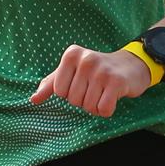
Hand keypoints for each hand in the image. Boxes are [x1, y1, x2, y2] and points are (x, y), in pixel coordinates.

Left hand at [30, 45, 151, 117]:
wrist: (131, 65)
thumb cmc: (96, 71)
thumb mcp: (72, 72)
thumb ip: (51, 84)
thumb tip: (33, 100)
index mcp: (71, 55)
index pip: (59, 91)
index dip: (70, 93)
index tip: (82, 83)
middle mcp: (86, 59)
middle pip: (74, 100)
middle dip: (84, 100)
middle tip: (96, 87)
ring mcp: (102, 70)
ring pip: (88, 107)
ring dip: (96, 106)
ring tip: (104, 91)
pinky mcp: (117, 82)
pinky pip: (103, 109)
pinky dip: (107, 110)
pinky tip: (112, 97)